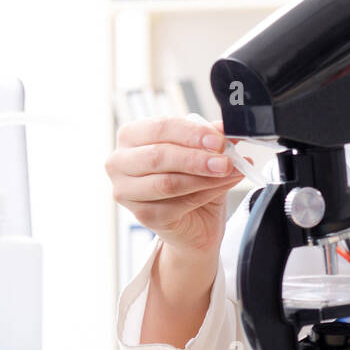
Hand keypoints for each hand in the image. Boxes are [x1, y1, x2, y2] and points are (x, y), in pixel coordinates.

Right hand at [104, 116, 247, 256]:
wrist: (196, 221)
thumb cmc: (191, 179)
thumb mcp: (203, 151)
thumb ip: (211, 138)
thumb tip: (226, 130)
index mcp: (131, 136)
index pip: (159, 128)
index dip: (191, 133)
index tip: (219, 139)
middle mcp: (120, 162)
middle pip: (159, 155)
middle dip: (197, 157)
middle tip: (226, 160)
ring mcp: (126, 191)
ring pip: (167, 182)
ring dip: (204, 177)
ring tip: (230, 172)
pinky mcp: (143, 216)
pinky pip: (177, 204)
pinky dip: (205, 193)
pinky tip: (221, 187)